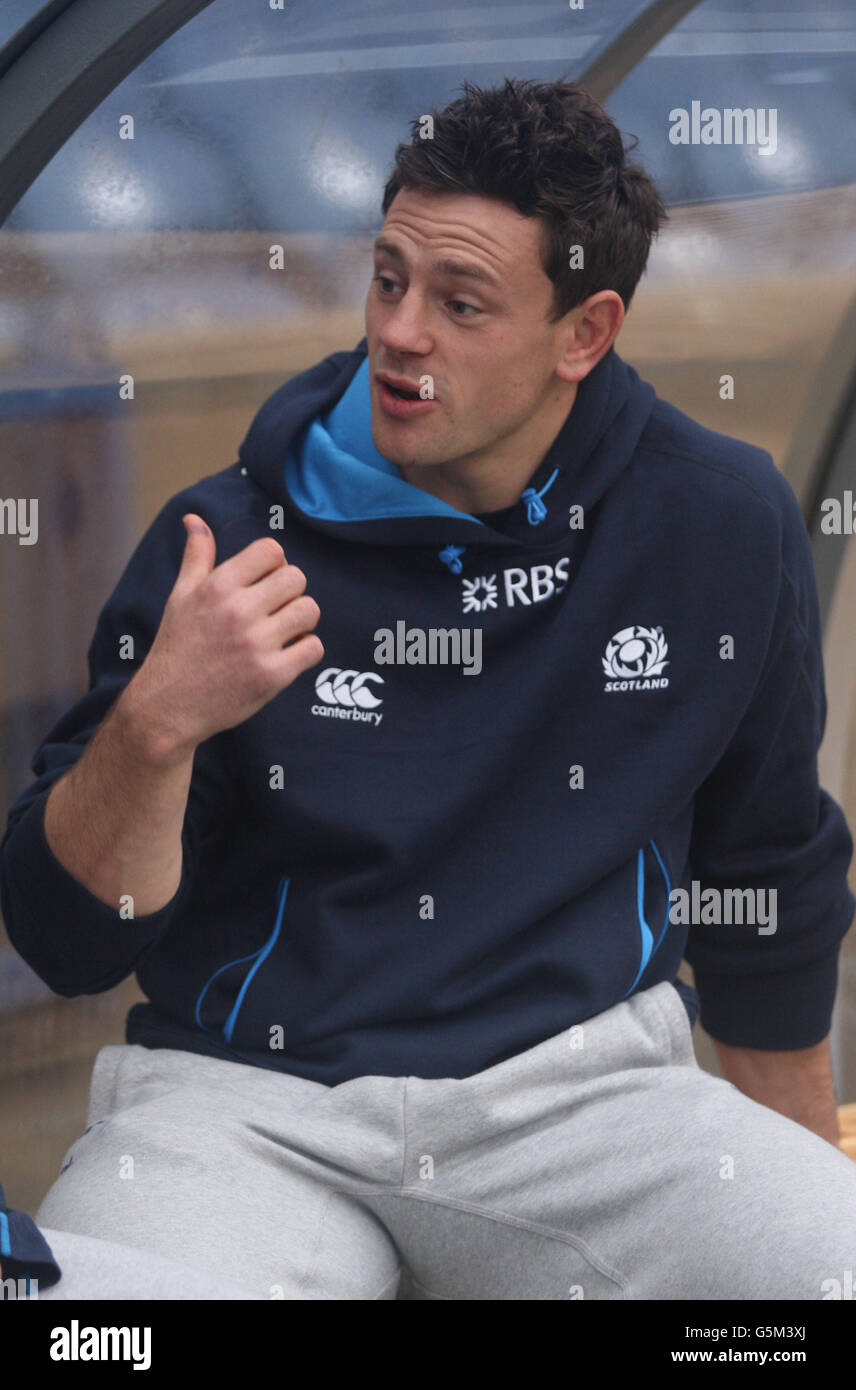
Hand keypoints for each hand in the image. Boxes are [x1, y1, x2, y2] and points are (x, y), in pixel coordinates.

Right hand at [123, 514, 322, 762]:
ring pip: (309, 610)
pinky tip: (287, 654)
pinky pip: (313, 647)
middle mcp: (238, 611)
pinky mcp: (272, 675)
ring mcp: (257, 644)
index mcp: (218, 587)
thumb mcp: (180, 596)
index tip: (265, 582)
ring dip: (302, 620)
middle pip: (296, 578)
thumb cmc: (176, 648)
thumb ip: (197, 556)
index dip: (275, 564)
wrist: (167, 706)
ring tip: (283, 631)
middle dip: (291, 592)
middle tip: (276, 609)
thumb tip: (195, 518)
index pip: (271, 550)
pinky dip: (306, 650)